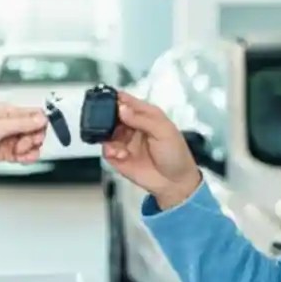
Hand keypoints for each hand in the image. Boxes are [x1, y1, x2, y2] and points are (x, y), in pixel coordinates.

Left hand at [0, 103, 47, 191]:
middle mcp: (7, 123)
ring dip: (30, 149)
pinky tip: (20, 159)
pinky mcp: (6, 151)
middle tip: (23, 144)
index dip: (39, 123)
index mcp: (4, 111)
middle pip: (35, 128)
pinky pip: (25, 153)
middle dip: (33, 138)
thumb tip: (42, 119)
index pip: (32, 113)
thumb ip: (21, 123)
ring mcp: (7, 138)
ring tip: (19, 153)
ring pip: (32, 142)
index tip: (38, 132)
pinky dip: (26, 157)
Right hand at [101, 92, 201, 208]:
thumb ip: (142, 119)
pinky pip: (106, 149)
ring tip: (117, 144)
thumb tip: (121, 109)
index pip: (127, 101)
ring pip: (106, 131)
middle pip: (112, 115)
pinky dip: (110, 150)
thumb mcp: (164, 131)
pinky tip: (120, 154)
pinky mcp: (118, 156)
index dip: (115, 98)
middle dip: (106, 117)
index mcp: (146, 115)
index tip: (105, 99)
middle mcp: (132, 126)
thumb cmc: (175, 154)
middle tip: (107, 123)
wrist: (174, 183)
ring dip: (107, 136)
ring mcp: (124, 141)